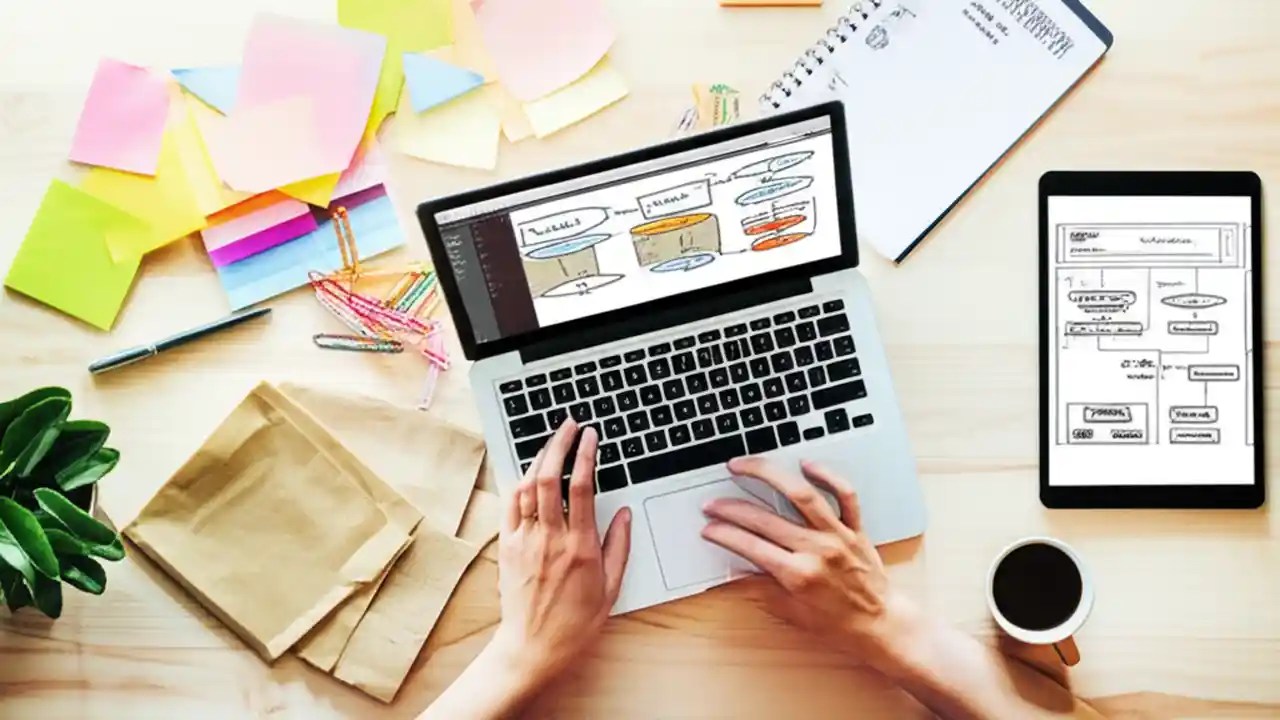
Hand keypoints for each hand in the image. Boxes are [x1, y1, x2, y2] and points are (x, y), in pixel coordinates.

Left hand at [490, 419, 631, 685]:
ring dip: (539, 457)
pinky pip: (510, 505)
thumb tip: (623, 513)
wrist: (533, 647)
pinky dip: (519, 483)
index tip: (591, 436)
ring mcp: (525, 541)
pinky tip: (529, 473)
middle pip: (549, 477)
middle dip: (559, 443)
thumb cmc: (575, 622)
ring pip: (526, 486)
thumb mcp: (611, 587)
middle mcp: (550, 538)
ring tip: (552, 441)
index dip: (585, 455)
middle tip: (569, 425)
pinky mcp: (507, 547)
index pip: (581, 487)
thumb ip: (619, 546)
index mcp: (580, 547)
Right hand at [701, 457, 919, 670]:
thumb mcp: (791, 613)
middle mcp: (817, 550)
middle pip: (764, 519)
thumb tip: (736, 568)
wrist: (878, 624)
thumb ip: (761, 588)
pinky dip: (827, 475)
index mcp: (798, 575)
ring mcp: (837, 535)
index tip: (709, 528)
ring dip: (768, 475)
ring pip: (801, 494)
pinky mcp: (855, 528)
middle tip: (713, 502)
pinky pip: (844, 494)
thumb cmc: (837, 624)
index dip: (724, 534)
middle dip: (732, 508)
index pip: (750, 546)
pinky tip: (806, 464)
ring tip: (745, 465)